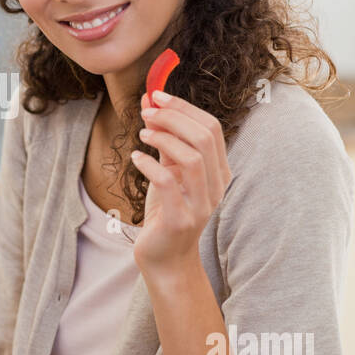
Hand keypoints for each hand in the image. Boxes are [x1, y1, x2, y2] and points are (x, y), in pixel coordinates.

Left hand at [131, 89, 232, 273]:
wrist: (165, 258)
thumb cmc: (166, 212)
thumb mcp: (167, 171)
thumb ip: (164, 139)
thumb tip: (150, 101)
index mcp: (218, 172)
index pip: (210, 128)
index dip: (183, 108)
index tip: (156, 96)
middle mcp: (216, 187)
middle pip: (204, 138)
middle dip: (173, 117)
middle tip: (146, 112)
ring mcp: (201, 205)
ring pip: (192, 158)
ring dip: (163, 138)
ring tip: (141, 134)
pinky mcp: (180, 220)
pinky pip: (168, 183)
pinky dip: (150, 165)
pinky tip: (136, 158)